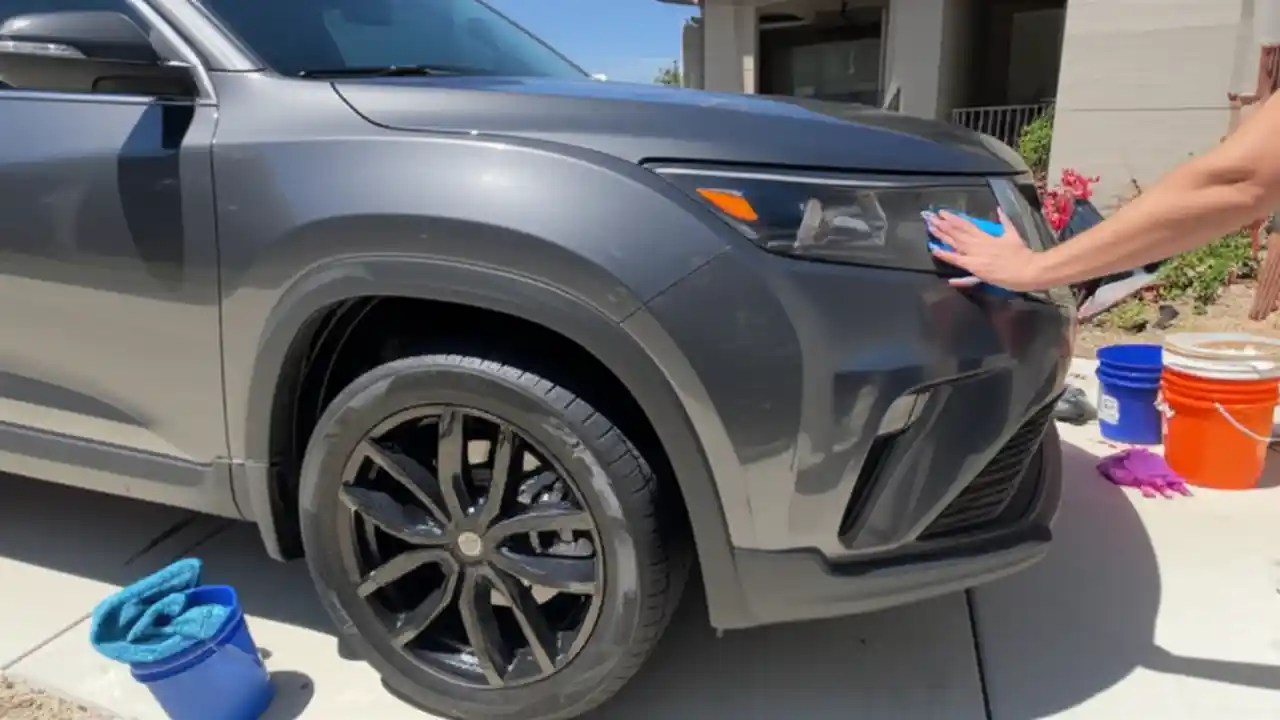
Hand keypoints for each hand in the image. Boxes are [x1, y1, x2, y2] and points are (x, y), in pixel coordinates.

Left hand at [924, 209, 1044, 290]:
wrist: (1028, 269)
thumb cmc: (1022, 253)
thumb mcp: (1013, 234)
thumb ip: (1005, 221)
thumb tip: (999, 209)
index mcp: (987, 235)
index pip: (966, 224)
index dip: (953, 218)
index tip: (942, 212)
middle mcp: (979, 243)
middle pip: (957, 232)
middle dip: (942, 224)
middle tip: (928, 216)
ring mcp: (976, 255)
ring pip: (955, 243)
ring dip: (941, 235)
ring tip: (929, 227)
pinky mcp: (976, 267)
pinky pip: (958, 261)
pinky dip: (946, 255)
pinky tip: (935, 249)